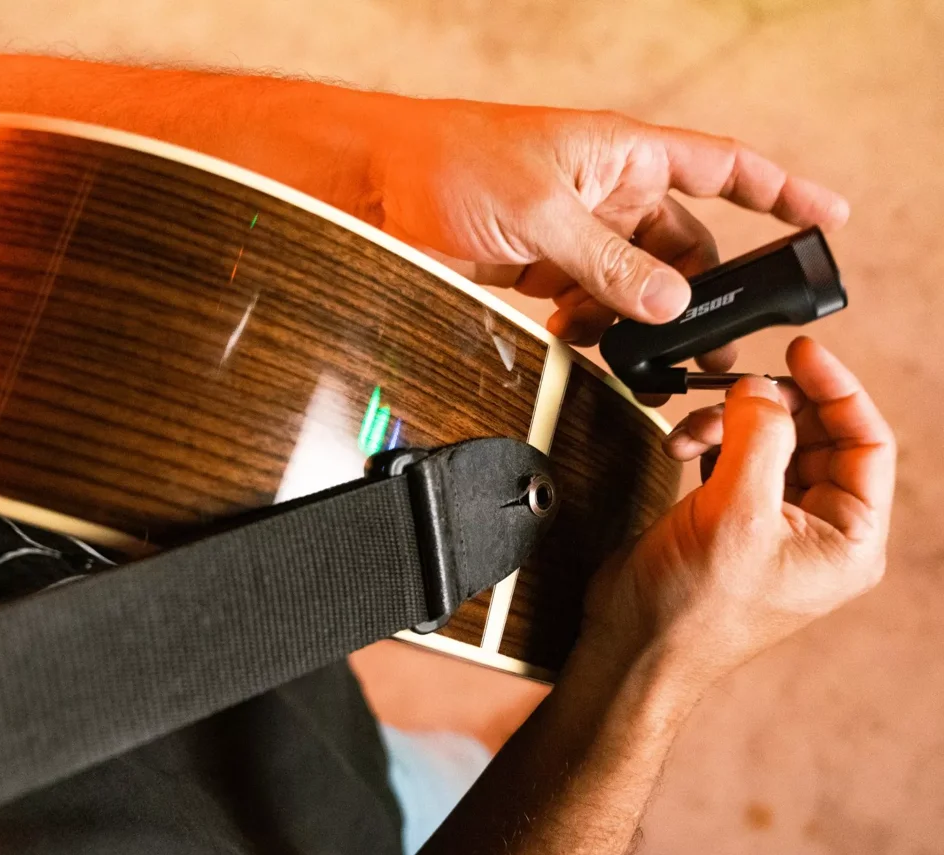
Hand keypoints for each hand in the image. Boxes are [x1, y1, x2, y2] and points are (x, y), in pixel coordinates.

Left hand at [378, 101, 848, 362]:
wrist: (376, 187)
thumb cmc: (452, 162)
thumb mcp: (540, 213)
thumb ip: (608, 262)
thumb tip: (669, 305)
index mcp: (625, 155)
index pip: (725, 169)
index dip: (781, 192)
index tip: (826, 219)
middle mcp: (611, 193)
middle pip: (683, 251)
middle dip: (692, 298)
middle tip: (701, 347)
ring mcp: (580, 235)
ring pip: (636, 288)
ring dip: (634, 323)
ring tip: (625, 350)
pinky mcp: (547, 269)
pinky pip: (591, 306)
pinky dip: (591, 329)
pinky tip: (574, 337)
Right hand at [572, 336, 894, 702]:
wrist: (633, 647)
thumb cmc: (691, 611)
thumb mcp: (737, 515)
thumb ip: (759, 438)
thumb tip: (762, 387)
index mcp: (848, 540)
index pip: (866, 441)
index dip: (837, 389)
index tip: (800, 352)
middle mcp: (819, 531)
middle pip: (816, 435)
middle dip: (769, 408)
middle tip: (733, 391)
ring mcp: (773, 525)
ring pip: (769, 442)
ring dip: (729, 425)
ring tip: (691, 432)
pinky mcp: (731, 519)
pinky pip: (735, 459)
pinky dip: (708, 443)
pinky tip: (681, 447)